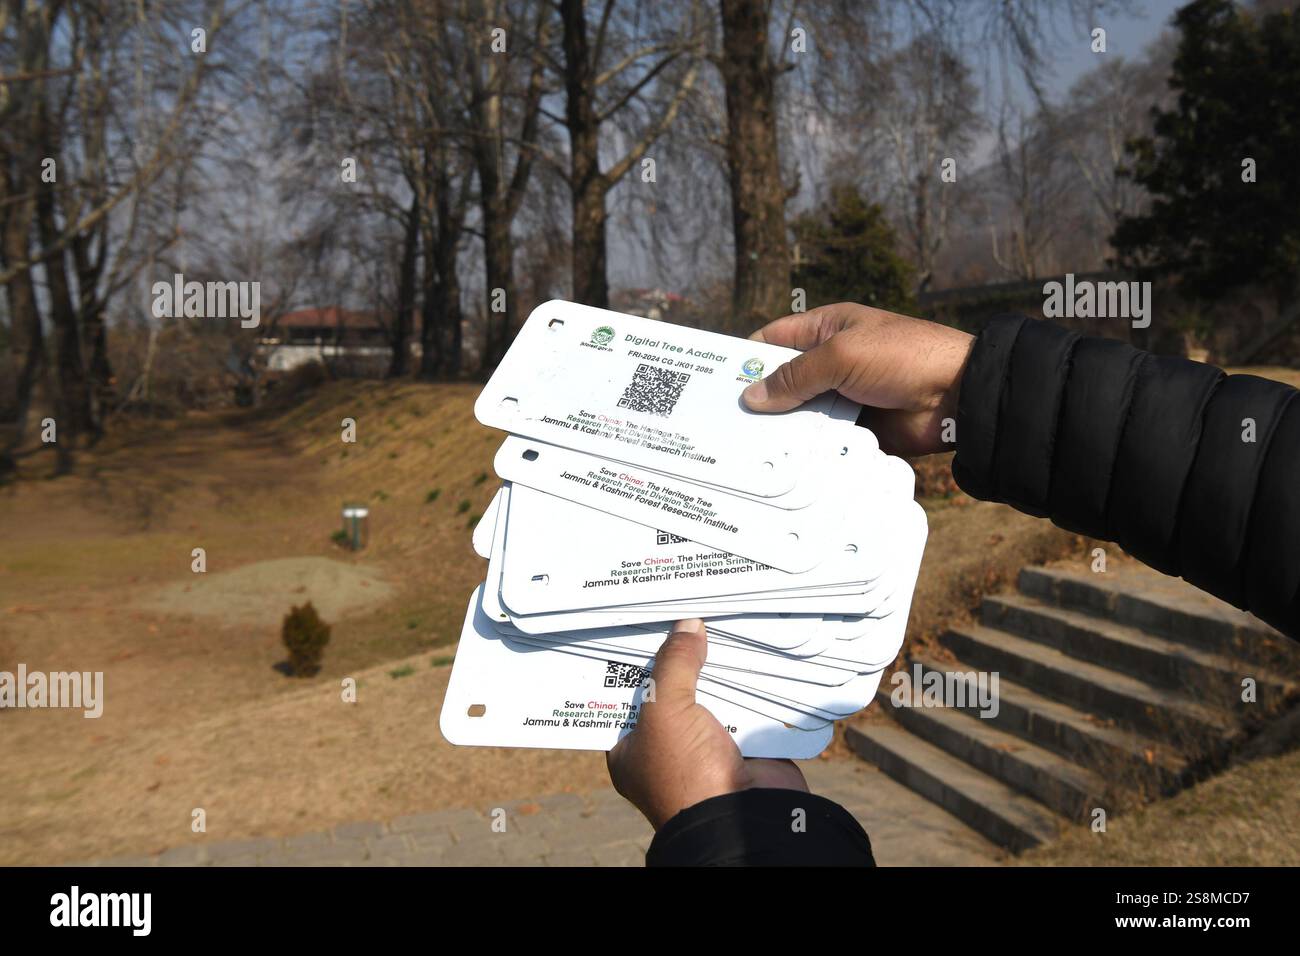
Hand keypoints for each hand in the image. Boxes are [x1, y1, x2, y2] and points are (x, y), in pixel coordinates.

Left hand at [606, 619, 807, 828]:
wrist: (746, 818)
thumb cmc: (687, 774)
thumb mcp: (665, 711)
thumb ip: (673, 665)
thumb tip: (688, 626)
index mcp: (631, 749)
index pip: (623, 696)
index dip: (630, 662)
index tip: (637, 626)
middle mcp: (665, 746)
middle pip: (668, 689)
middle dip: (677, 657)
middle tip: (677, 613)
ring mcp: (704, 744)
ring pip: (706, 693)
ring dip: (713, 666)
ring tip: (711, 618)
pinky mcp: (740, 741)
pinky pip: (740, 702)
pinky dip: (744, 681)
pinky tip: (745, 645)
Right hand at [742, 302, 974, 456]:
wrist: (958, 394)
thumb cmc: (903, 356)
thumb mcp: (841, 356)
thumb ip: (795, 377)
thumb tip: (751, 397)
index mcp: (827, 330)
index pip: (774, 341)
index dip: (746, 359)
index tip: (716, 383)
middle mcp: (832, 363)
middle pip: (785, 383)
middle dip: (761, 401)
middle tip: (723, 425)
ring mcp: (845, 397)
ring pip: (802, 415)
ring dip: (783, 430)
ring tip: (744, 450)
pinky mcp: (857, 428)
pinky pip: (823, 440)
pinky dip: (807, 450)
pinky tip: (780, 465)